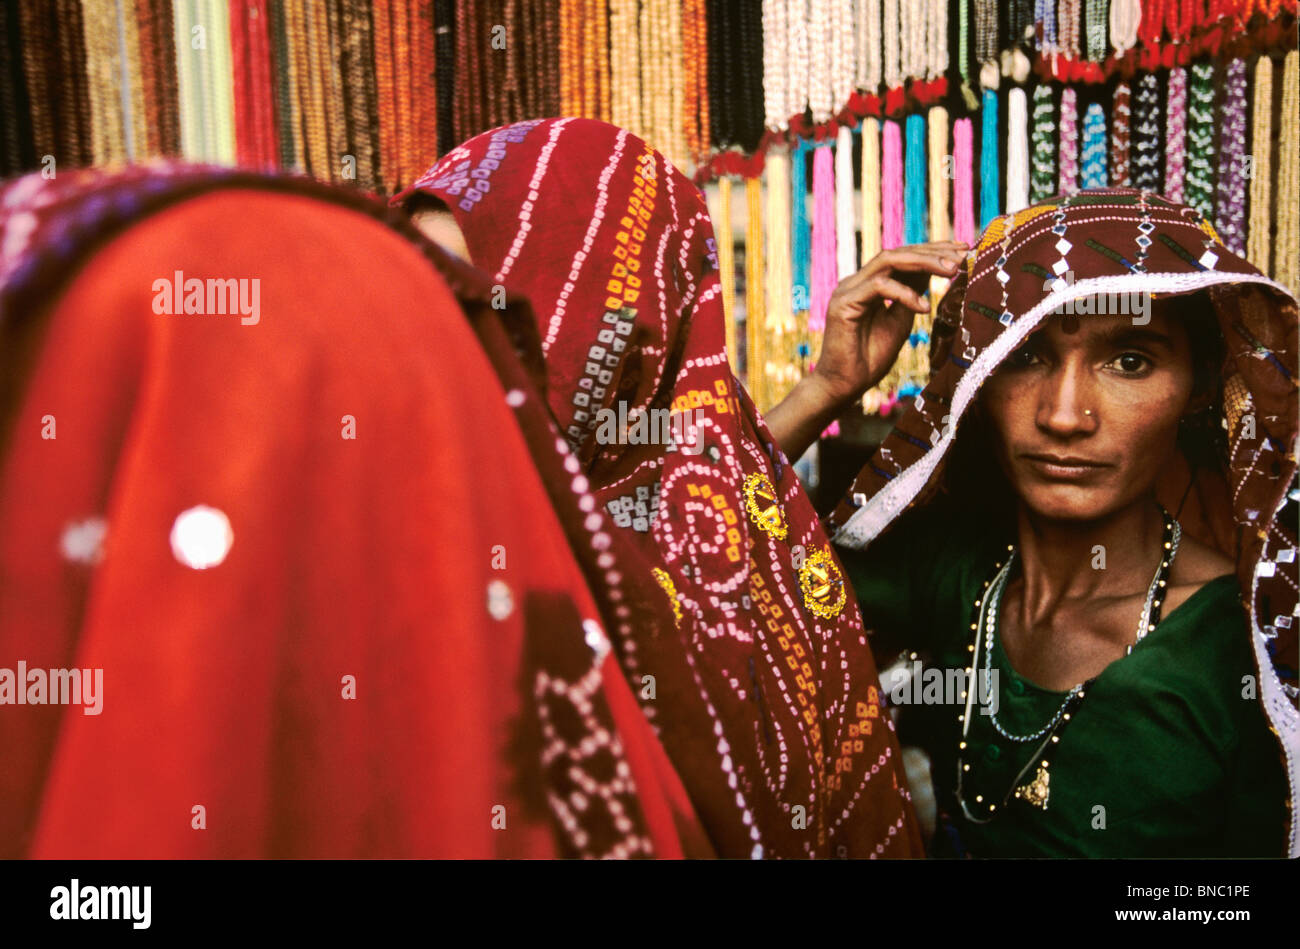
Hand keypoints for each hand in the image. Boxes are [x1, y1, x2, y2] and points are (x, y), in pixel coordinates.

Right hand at [811, 241, 966, 402]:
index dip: (932, 250)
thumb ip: (911, 296)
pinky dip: (905, 293)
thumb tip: (933, 272)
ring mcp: (848, 290)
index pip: (902, 258)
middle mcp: (857, 282)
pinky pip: (879, 286)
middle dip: (933, 252)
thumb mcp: (899, 321)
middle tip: (963, 255)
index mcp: (868, 284)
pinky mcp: (843, 303)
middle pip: (898, 253)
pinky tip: (924, 307)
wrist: (844, 386)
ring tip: (951, 271)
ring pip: (888, 261)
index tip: (963, 250)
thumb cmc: (870, 358)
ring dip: (924, 262)